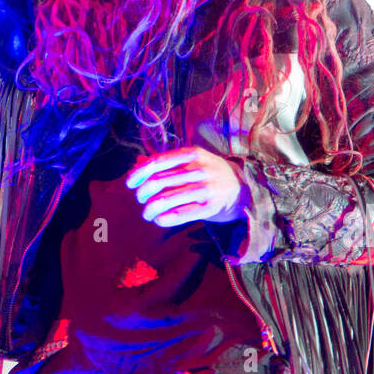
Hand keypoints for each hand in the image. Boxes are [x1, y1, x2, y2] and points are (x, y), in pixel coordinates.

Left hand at [125, 146, 248, 227]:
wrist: (243, 187)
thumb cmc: (210, 172)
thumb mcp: (193, 159)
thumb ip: (167, 162)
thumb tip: (138, 164)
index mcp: (191, 154)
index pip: (157, 162)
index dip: (139, 173)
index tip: (129, 183)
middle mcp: (198, 169)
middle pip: (158, 182)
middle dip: (143, 193)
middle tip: (140, 200)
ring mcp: (205, 188)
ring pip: (166, 199)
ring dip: (150, 209)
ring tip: (147, 213)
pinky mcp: (210, 207)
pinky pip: (181, 214)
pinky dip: (164, 218)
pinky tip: (159, 220)